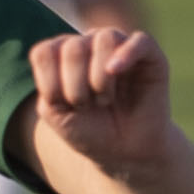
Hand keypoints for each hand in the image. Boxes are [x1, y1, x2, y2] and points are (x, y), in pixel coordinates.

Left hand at [28, 29, 176, 179]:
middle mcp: (91, 43)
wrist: (124, 155)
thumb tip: (72, 50)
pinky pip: (139, 40)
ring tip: (104, 100)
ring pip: (104, 39)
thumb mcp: (56, 113)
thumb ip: (48, 83)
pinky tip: (115, 71)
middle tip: (87, 106)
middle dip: (75, 86)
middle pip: (73, 47)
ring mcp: (120, 48)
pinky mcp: (150, 57)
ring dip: (99, 78)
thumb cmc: (90, 131)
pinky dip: (126, 53)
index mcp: (63, 54)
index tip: (61, 105)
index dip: (48, 83)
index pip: (44, 52)